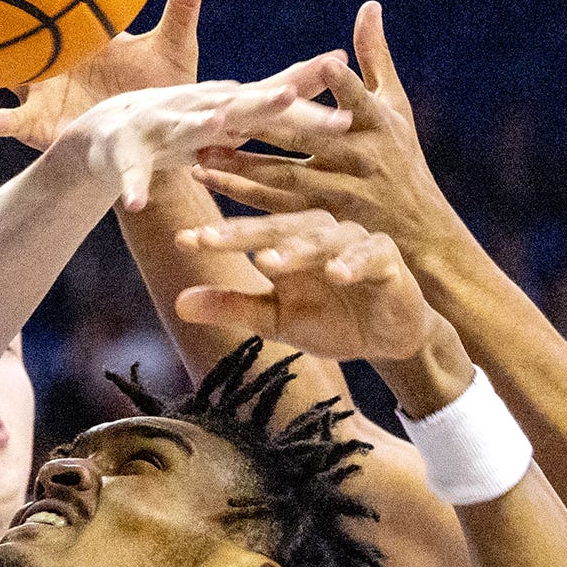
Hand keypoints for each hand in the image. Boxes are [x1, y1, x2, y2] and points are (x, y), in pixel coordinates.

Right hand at [0, 0, 208, 152]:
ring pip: (12, 78)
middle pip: (21, 42)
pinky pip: (20, 124)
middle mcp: (58, 65)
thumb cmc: (163, 87)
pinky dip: (3, 123)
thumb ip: (181, 5)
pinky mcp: (48, 128)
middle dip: (0, 26)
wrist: (160, 136)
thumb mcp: (173, 46)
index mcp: (81, 41)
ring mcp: (48, 96)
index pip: (50, 11)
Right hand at [70, 54, 350, 211]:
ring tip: (217, 124)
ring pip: (183, 127)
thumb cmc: (178, 127)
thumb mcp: (227, 118)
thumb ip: (267, 106)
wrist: (107, 135)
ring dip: (199, 126)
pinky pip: (130, 173)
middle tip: (291, 94)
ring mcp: (160, 128)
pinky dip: (132, 185)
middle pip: (238, 106)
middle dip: (265, 101)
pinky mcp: (125, 154)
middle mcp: (197, 108)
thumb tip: (316, 91)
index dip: (306, 78)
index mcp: (227, 106)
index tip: (341, 63)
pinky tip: (137, 202)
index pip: (274, 90)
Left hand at [175, 210, 432, 363]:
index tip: (184, 239)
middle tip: (211, 239)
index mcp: (289, 242)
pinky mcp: (387, 259)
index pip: (249, 234)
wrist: (387, 339)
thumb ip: (234, 307)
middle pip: (280, 227)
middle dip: (245, 233)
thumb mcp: (276, 320)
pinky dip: (353, 263)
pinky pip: (370, 255)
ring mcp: (354, 242)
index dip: (218, 237)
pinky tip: (337, 274)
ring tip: (268, 262)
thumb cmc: (331, 321)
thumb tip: (178, 303)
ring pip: (323, 238)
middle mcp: (319, 233)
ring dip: (297, 249)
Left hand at [191, 1, 456, 260]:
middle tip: (228, 108)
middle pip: (308, 139)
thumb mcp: (395, 105)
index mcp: (379, 126)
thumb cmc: (402, 152)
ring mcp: (338, 194)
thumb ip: (375, 57)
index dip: (345, 84)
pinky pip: (273, 206)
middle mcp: (359, 160)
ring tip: (200, 152)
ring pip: (283, 179)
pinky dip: (238, 192)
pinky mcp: (319, 220)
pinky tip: (205, 176)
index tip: (329, 64)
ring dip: (241, 166)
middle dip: (268, 126)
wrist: (419, 226)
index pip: (359, 101)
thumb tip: (369, 5)